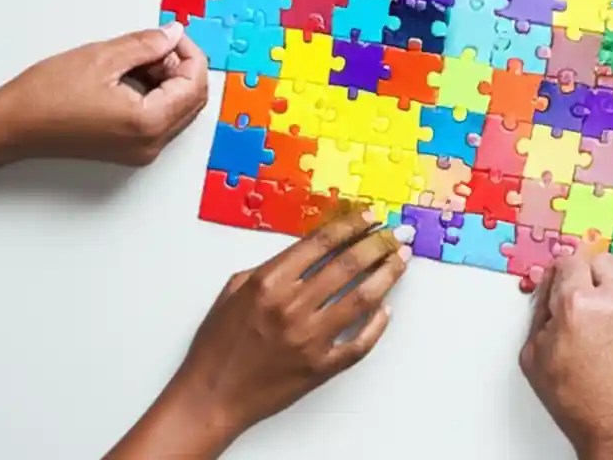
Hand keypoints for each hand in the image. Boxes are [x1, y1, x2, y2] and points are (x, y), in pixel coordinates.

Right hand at [0, 23, 207, 165]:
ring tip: (136, 58)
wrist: (12, 127)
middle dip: (180, 67)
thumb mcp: (103, 57)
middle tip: (156, 44)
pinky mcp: (130, 149)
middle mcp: (151, 144)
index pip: (194, 85)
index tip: (172, 34)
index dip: (189, 53)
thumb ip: (147, 44)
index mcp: (149, 123)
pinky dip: (155, 94)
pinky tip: (131, 75)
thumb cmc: (47, 96)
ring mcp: (142, 151)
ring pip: (177, 109)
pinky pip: (159, 119)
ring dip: (167, 80)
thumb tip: (173, 35)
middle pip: (191, 100)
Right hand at [106, 209, 410, 457]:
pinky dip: (377, 325)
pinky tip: (386, 309)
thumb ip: (268, 268)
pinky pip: (360, 342)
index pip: (321, 243)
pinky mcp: (321, 367)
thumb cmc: (217, 345)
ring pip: (363, 298)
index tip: (370, 217)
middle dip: (377, 244)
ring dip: (387, 275)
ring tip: (400, 260)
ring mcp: (310, 338)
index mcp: (269, 283)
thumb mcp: (233, 291)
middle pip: (347, 265)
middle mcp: (293, 307)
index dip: (350, 226)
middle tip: (396, 233)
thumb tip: (305, 253)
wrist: (212, 395)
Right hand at [520, 253, 612, 459]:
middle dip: (589, 275)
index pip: (569, 260)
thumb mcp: (535, 358)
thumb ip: (539, 315)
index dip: (562, 271)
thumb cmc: (582, 403)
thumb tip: (547, 292)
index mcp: (576, 304)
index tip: (564, 278)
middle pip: (600, 260)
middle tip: (585, 298)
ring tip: (611, 311)